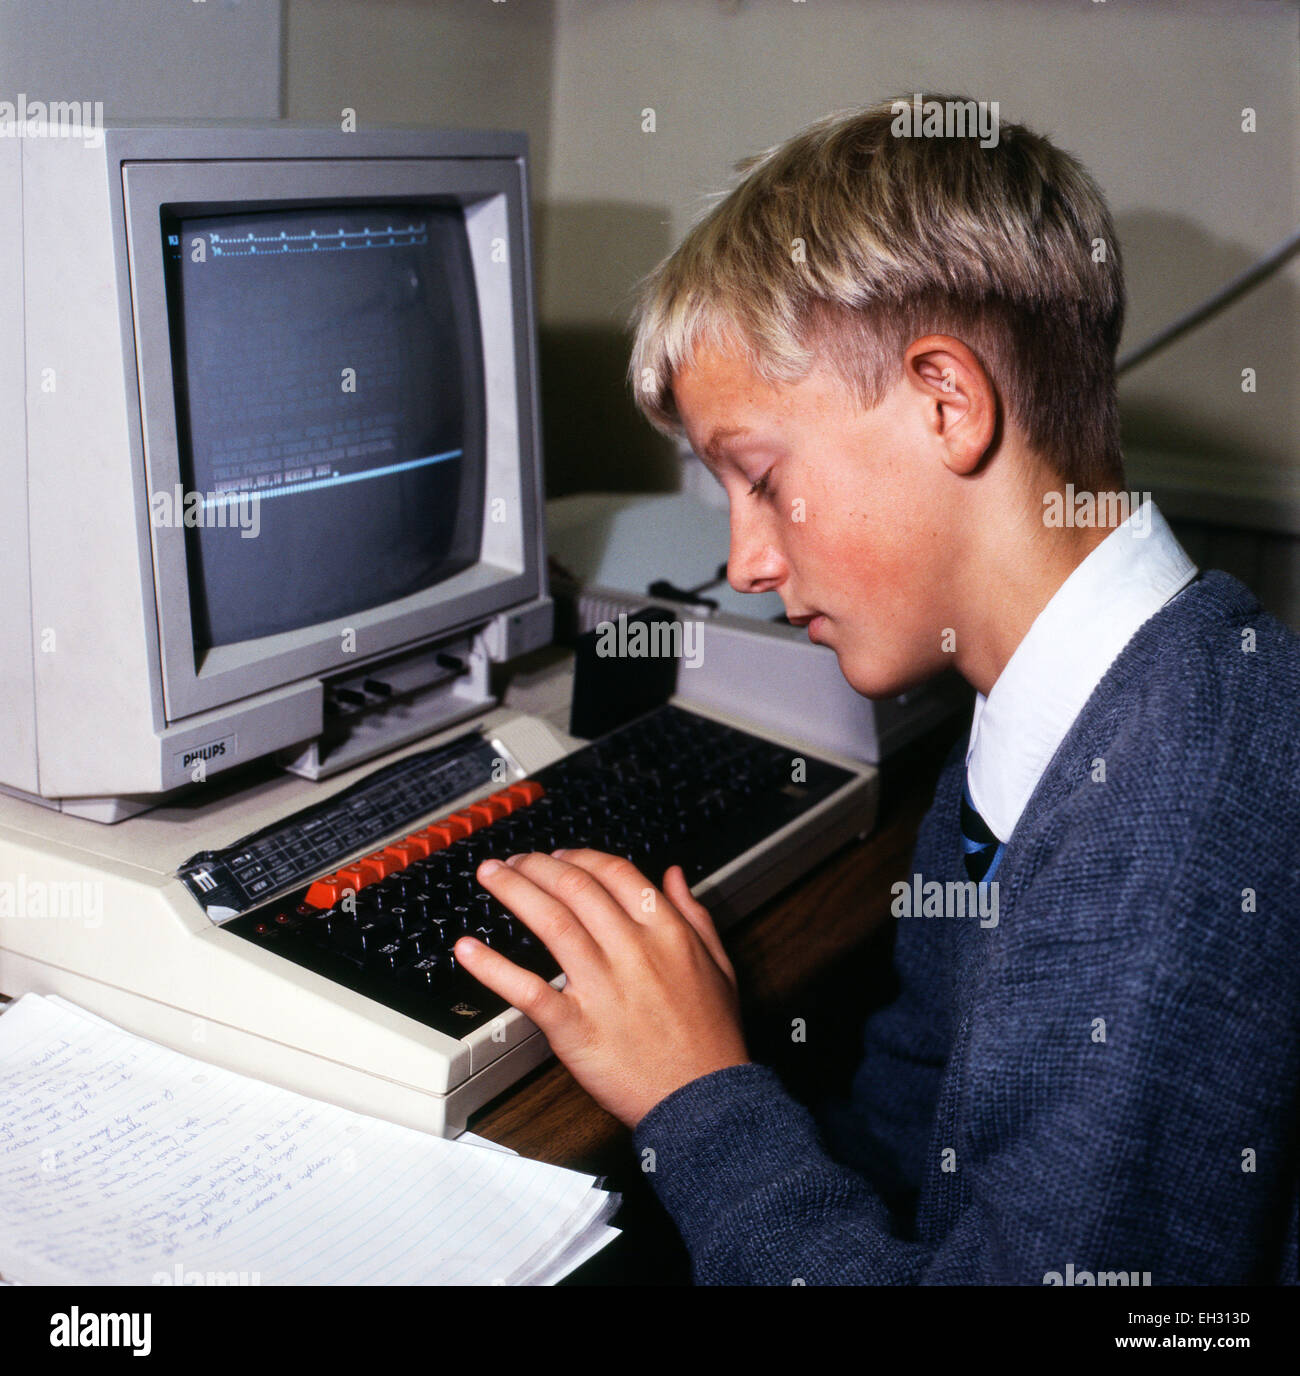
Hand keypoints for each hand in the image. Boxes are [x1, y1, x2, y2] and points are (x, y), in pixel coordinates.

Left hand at [454, 849, 748, 1128]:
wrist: (705, 1101)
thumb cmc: (713, 1038)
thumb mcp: (718, 964)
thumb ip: (694, 914)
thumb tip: (672, 874)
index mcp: (667, 933)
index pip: (616, 873)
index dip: (581, 858)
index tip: (561, 857)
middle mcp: (633, 951)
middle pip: (576, 888)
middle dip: (539, 866)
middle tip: (514, 861)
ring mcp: (603, 988)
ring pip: (551, 922)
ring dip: (514, 891)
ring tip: (491, 876)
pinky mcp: (576, 1028)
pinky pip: (528, 990)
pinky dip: (493, 967)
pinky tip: (468, 949)